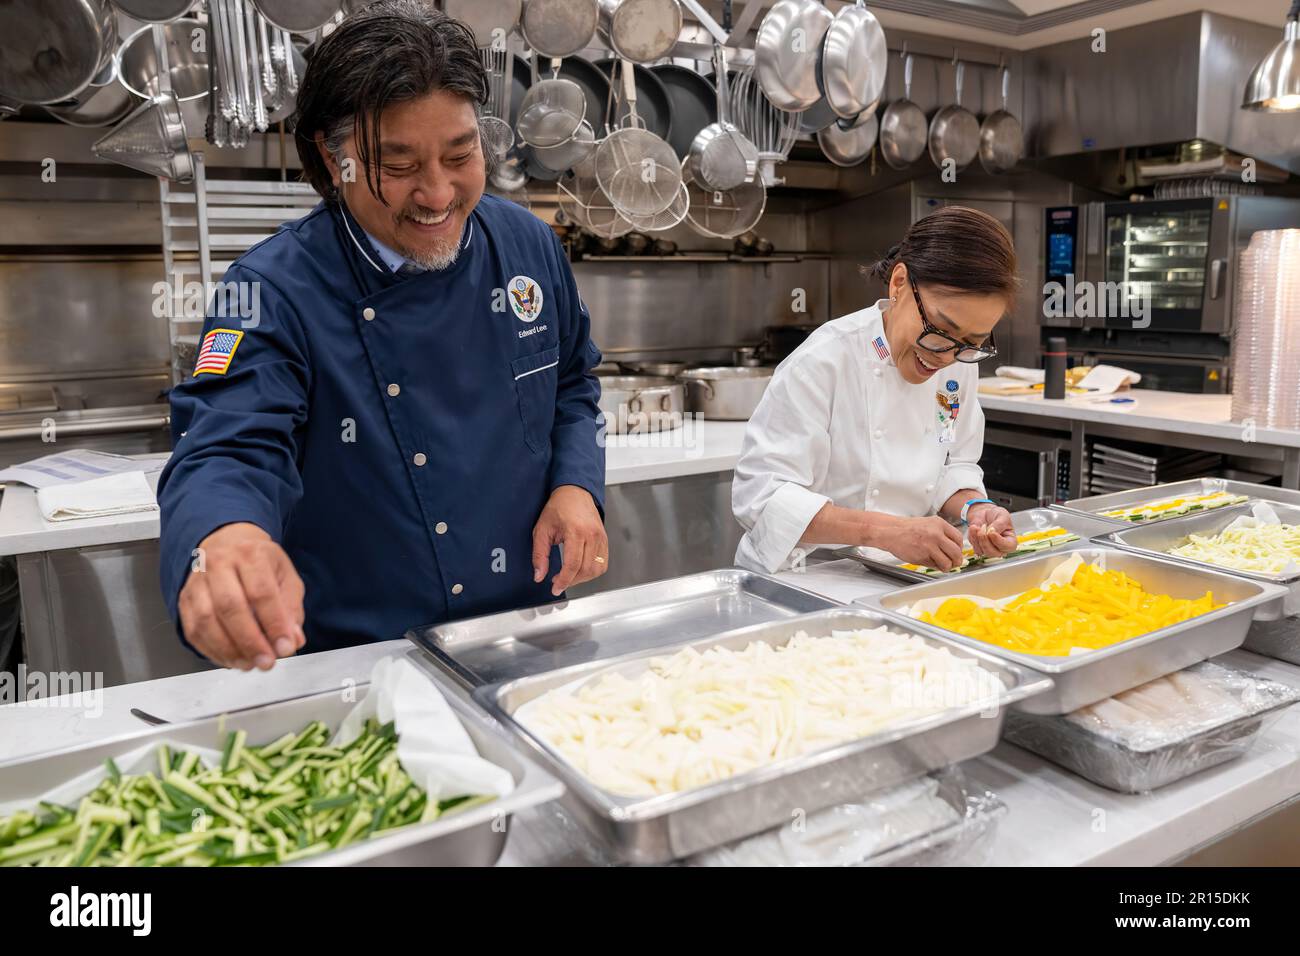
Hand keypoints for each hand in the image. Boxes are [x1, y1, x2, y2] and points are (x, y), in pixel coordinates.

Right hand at [178, 522, 305, 670]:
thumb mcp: (286, 577)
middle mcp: (219, 564)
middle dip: (250, 641)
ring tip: (249, 664)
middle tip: (266, 662)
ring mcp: (197, 582)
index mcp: (250, 554)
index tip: (286, 647)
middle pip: (230, 606)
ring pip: (206, 620)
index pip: (262, 592)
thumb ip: (292, 608)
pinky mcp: (184, 600)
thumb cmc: (260, 563)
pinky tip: (231, 660)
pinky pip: (193, 630)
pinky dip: (212, 651)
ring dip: (229, 649)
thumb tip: (292, 640)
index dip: (274, 624)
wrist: (227, 544)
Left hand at [531, 485, 607, 595]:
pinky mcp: (605, 540)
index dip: (564, 581)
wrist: (575, 492)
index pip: (573, 565)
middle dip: (571, 581)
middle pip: (586, 570)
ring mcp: (601, 538)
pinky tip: (580, 570)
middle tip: (558, 582)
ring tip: (569, 576)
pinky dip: (592, 571)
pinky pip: (603, 563)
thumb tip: (539, 575)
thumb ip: (539, 554)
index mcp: (576, 531)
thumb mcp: (542, 529)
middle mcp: (592, 535)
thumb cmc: (559, 507)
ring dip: (583, 578)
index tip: (555, 588)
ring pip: (597, 569)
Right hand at [869, 513, 965, 570]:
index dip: (959, 548)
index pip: (958, 538)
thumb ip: (941, 534)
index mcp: (939, 523)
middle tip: (954, 563)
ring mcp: (930, 544)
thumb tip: (953, 549)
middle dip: (957, 560)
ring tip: (942, 565)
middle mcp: (936, 533)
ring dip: (947, 566)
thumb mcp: (928, 525)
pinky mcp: (923, 555)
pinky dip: (935, 567)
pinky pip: (935, 565)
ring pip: (948, 561)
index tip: (956, 552)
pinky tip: (929, 562)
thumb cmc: (907, 529)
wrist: (890, 531)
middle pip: (956, 552)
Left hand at [965, 503, 1017, 557]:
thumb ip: (999, 524)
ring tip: (977, 526)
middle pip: (993, 553)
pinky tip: (973, 527)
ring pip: (982, 551)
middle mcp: (1001, 548)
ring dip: (977, 538)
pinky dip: (972, 537)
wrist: (984, 513)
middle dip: (985, 541)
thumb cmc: (996, 515)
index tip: (992, 532)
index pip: (1009, 547)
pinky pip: (974, 546)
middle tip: (982, 529)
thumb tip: (992, 532)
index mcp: (1011, 541)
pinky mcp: (978, 548)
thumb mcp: (1002, 515)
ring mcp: (989, 549)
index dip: (999, 541)